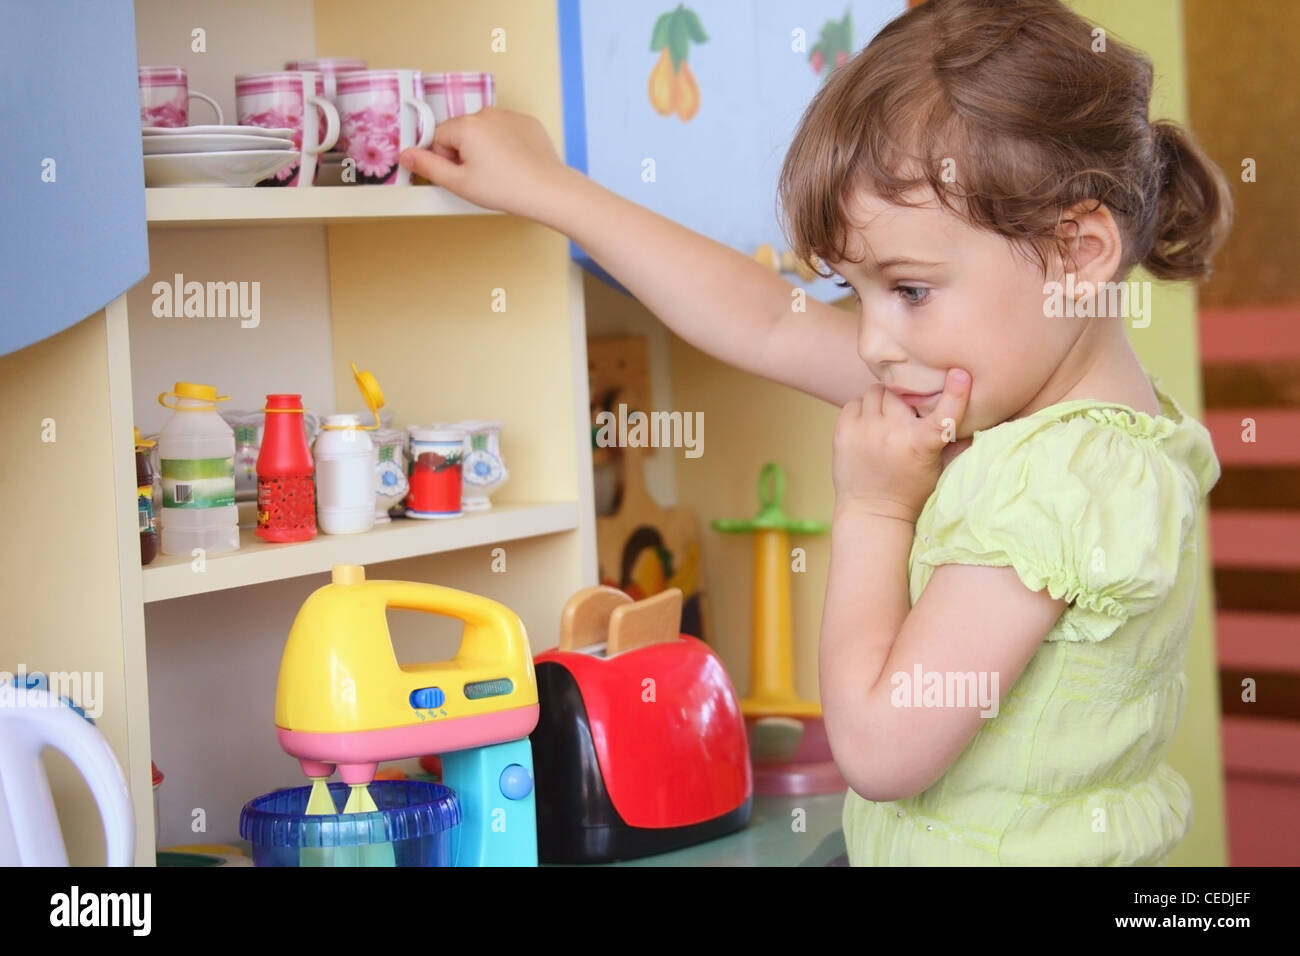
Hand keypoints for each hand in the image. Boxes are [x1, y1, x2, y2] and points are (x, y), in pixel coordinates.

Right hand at [398, 107, 571, 219]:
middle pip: (461, 132)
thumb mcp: (459, 183)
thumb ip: (428, 166)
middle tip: (482, 177)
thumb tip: (405, 155)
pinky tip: (516, 164)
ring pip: (484, 131)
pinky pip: (507, 131)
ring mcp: (510, 116)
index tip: (462, 175)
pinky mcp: (528, 122)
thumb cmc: (505, 188)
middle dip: (465, 153)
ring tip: (501, 172)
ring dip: (486, 148)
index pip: (439, 137)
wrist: (548, 190)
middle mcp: (487, 113)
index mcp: (466, 125)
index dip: (446, 160)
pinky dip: (507, 145)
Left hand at [832, 368, 971, 522]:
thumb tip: (970, 406)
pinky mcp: (843, 432)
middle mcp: (892, 434)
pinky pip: (855, 402)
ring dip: (883, 400)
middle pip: (902, 391)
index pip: (943, 415)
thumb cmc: (911, 489)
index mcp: (921, 445)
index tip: (959, 374)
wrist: (873, 511)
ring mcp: (865, 431)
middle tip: (905, 411)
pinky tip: (868, 425)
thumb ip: (949, 437)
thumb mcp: (938, 465)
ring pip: (876, 392)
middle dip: (905, 397)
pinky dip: (863, 409)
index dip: (955, 393)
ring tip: (885, 418)